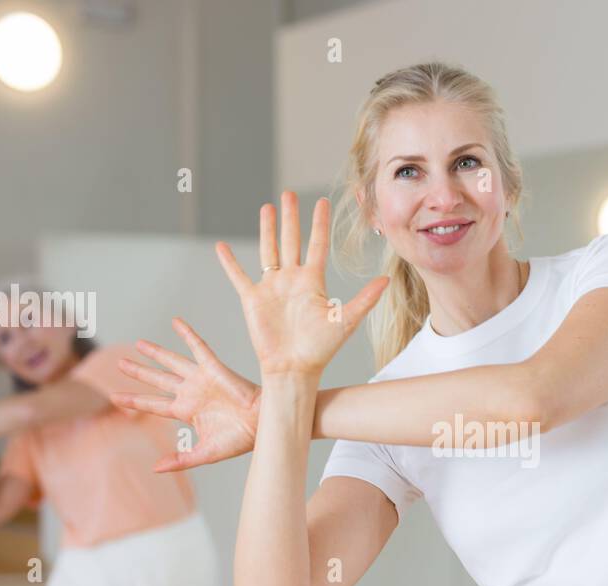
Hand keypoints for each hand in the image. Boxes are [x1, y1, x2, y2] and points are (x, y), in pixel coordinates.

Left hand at [111, 317, 260, 472]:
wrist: (263, 425)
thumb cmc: (240, 440)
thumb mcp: (205, 453)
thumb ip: (181, 460)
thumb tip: (155, 468)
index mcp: (187, 411)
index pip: (153, 404)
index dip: (133, 400)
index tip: (114, 397)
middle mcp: (190, 392)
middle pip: (158, 379)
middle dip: (139, 372)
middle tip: (119, 363)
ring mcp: (201, 379)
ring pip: (172, 361)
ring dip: (155, 352)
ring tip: (138, 343)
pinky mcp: (213, 368)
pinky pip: (198, 347)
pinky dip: (187, 334)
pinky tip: (176, 321)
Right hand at [214, 191, 388, 376]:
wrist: (294, 369)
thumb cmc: (321, 349)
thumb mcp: (346, 320)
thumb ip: (365, 298)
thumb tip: (386, 279)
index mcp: (313, 282)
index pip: (316, 245)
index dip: (318, 224)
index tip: (322, 202)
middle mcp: (292, 280)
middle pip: (291, 240)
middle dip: (290, 217)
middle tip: (288, 193)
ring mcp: (272, 288)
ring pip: (268, 250)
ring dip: (267, 230)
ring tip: (266, 208)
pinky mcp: (253, 299)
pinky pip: (238, 276)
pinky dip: (229, 262)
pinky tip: (221, 246)